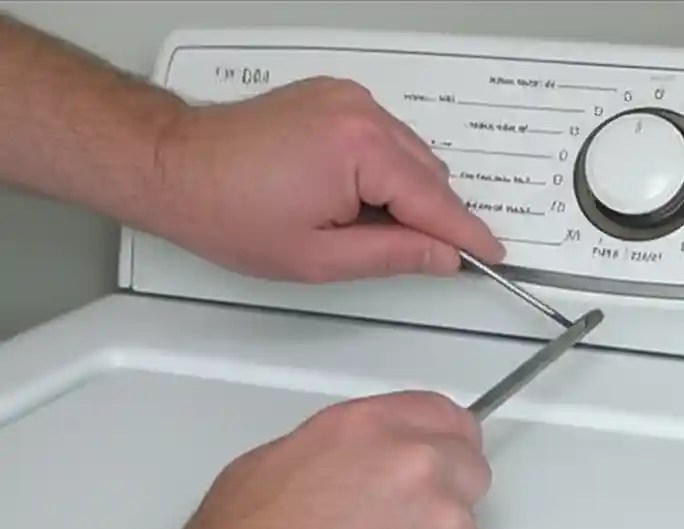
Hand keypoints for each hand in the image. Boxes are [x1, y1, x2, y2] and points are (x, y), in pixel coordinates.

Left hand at [148, 77, 504, 281]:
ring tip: (354, 226)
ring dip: (402, 193)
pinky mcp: (335, 97)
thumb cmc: (229, 211)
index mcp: (360, 148)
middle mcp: (360, 112)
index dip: (465, 234)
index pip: (435, 200)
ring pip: (409, 157)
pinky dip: (382, 170)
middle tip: (403, 257)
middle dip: (426, 217)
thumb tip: (444, 256)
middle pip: (428, 175)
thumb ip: (394, 255)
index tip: (491, 255)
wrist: (175, 167)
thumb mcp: (319, 256)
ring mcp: (347, 99)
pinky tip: (348, 197)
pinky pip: (384, 139)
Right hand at [159, 391, 491, 528]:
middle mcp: (417, 467)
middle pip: (467, 470)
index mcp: (370, 430)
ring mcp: (447, 526)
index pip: (444, 416)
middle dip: (442, 497)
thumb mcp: (266, 470)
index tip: (441, 459)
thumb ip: (337, 454)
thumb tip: (357, 465)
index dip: (443, 442)